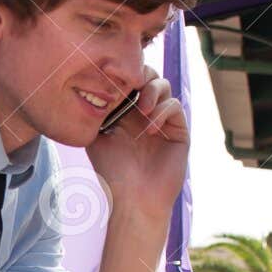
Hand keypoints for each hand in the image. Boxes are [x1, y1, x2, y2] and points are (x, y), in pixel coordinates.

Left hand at [85, 68, 188, 219]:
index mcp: (125, 111)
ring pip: (163, 85)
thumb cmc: (112, 172)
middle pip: (147, 75)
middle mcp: (145, 112)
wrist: (133, 198)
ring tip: (141, 110)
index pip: (127, 80)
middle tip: (129, 89)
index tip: (111, 81)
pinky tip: (149, 129)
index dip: (122, 74)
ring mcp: (163, 120)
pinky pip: (174, 107)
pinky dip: (161, 112)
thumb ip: (96, 112)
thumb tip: (92, 86)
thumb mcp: (96, 138)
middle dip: (138, 76)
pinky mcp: (179, 131)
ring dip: (151, 91)